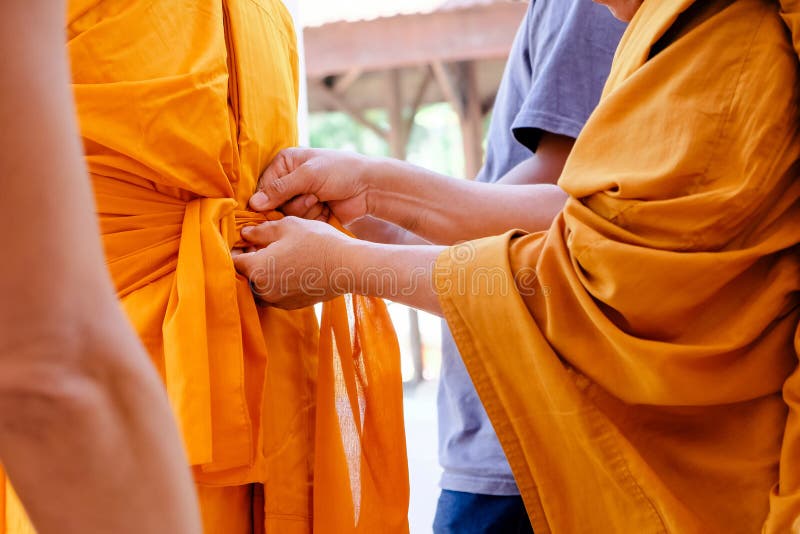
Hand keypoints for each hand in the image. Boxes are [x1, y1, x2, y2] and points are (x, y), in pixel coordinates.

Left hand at [232, 217, 352, 308]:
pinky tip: (290, 268)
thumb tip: (245, 234)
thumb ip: (261, 231)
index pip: (232, 260)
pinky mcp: (291, 305)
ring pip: (258, 287)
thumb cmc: (318, 242)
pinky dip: (276, 283)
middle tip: (259, 246)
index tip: (243, 240)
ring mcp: (277, 300)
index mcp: (257, 269)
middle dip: (248, 261)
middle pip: (243, 276)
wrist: (347, 267)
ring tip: (276, 257)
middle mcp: (263, 290)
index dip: (235, 248)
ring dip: (262, 274)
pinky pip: (274, 294)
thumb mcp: (288, 226)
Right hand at [250, 147, 371, 224]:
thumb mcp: (309, 175)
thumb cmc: (341, 171)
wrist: (369, 187)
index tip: (281, 204)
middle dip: (294, 205)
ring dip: (307, 212)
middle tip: (313, 197)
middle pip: (274, 206)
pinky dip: (315, 219)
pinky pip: (302, 224)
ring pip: (288, 217)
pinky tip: (327, 210)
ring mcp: (300, 198)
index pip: (262, 187)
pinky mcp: (310, 213)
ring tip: (322, 201)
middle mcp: (288, 181)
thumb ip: (281, 189)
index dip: (269, 200)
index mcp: (284, 163)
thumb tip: (253, 203)